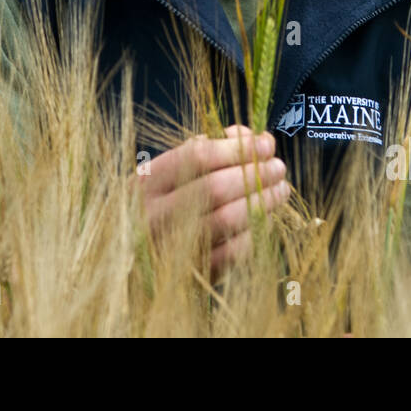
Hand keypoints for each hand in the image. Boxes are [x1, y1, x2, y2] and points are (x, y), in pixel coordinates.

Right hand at [136, 124, 290, 280]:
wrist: (129, 259)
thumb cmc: (157, 205)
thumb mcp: (166, 173)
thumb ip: (205, 149)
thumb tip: (252, 136)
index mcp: (146, 182)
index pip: (197, 156)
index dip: (238, 148)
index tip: (264, 143)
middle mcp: (154, 215)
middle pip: (214, 188)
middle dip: (254, 174)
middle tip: (278, 167)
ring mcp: (171, 247)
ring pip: (227, 219)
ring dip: (263, 201)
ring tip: (281, 189)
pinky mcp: (191, 274)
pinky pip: (232, 252)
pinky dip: (255, 231)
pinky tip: (266, 218)